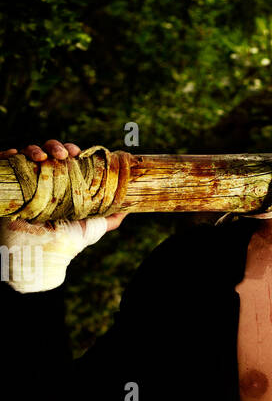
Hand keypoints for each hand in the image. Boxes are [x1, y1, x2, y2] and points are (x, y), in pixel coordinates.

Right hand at [0, 142, 128, 232]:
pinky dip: (8, 155)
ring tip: (41, 157)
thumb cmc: (67, 240)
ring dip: (34, 149)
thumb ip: (111, 217)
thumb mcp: (93, 226)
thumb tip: (130, 209)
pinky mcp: (10, 186)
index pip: (66, 157)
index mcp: (63, 181)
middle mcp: (44, 177)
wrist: (44, 254)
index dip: (71, 150)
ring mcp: (26, 180)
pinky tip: (14, 154)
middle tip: (63, 155)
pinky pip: (4, 162)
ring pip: (27, 153)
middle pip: (48, 151)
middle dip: (55, 146)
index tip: (78, 153)